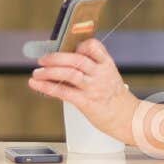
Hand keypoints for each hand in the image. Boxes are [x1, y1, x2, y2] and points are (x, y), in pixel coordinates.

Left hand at [28, 38, 163, 157]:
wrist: (127, 118)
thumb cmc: (114, 97)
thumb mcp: (108, 76)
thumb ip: (92, 66)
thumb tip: (63, 60)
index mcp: (106, 64)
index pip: (93, 46)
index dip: (79, 45)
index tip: (69, 48)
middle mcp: (100, 74)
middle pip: (76, 59)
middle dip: (56, 58)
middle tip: (42, 60)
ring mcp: (94, 88)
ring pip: (69, 74)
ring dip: (49, 72)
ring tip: (36, 73)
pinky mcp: (86, 102)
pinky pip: (64, 92)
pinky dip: (48, 87)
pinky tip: (37, 85)